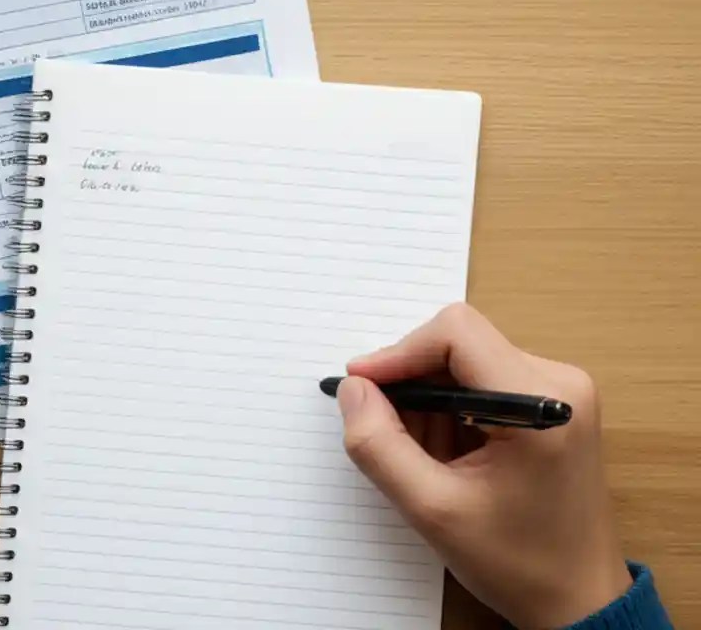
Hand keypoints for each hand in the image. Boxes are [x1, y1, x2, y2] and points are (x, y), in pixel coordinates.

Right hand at [335, 304, 630, 629]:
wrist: (578, 598)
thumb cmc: (518, 562)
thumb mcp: (431, 509)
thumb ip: (380, 445)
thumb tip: (353, 391)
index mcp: (542, 401)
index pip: (456, 333)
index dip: (399, 353)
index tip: (362, 388)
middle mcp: (559, 381)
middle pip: (458, 345)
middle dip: (411, 384)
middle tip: (386, 434)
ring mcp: (559, 390)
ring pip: (464, 363)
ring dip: (428, 402)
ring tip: (424, 458)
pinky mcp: (551, 403)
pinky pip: (481, 382)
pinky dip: (449, 411)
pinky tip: (446, 455)